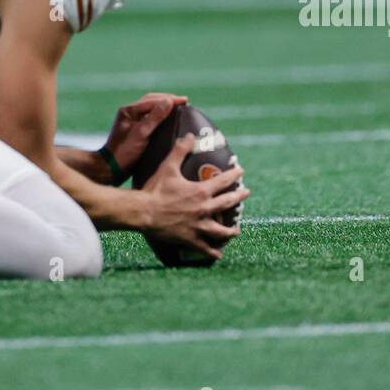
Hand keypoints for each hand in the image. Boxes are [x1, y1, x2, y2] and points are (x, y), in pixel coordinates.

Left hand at [103, 92, 187, 174]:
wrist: (112, 168)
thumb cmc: (124, 151)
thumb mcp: (141, 134)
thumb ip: (154, 117)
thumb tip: (169, 101)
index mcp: (129, 110)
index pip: (152, 100)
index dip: (169, 99)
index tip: (184, 100)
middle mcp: (130, 113)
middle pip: (151, 101)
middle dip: (167, 100)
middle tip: (184, 101)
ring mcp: (132, 121)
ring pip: (151, 109)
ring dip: (164, 107)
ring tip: (178, 108)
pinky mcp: (135, 130)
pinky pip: (150, 117)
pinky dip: (160, 116)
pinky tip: (168, 119)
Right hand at [141, 133, 249, 262]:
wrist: (144, 212)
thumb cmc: (156, 189)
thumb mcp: (168, 167)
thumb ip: (180, 150)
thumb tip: (189, 135)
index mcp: (200, 191)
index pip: (223, 181)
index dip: (234, 175)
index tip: (241, 171)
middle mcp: (203, 209)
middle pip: (227, 204)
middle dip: (238, 198)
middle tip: (246, 194)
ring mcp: (198, 226)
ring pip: (220, 231)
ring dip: (230, 230)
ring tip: (237, 231)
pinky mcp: (190, 239)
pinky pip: (204, 248)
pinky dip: (213, 252)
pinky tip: (219, 254)